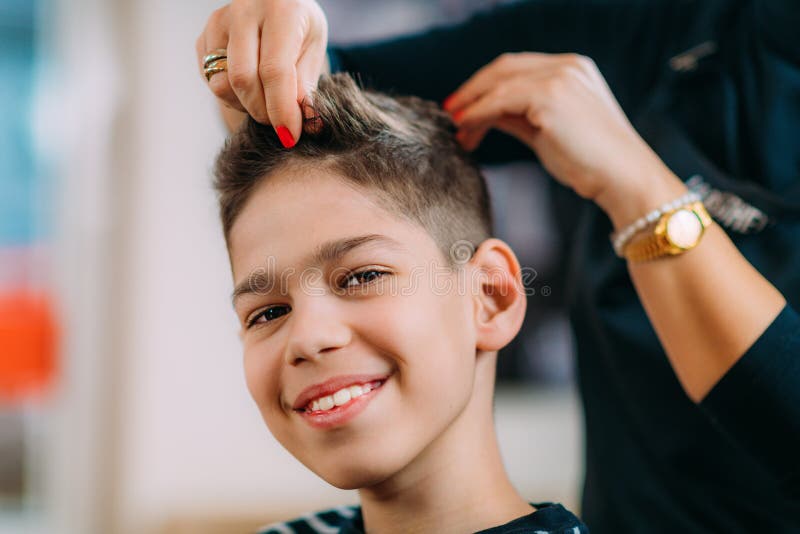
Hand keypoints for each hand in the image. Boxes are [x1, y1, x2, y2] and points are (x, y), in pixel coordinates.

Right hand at [196, 0, 328, 144]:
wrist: (274, 2)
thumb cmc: (299, 27)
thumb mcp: (313, 49)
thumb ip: (307, 86)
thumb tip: (309, 125)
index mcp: (279, 10)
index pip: (274, 70)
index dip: (281, 109)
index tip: (290, 135)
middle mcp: (243, 12)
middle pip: (242, 80)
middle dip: (263, 112)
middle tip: (281, 121)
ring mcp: (218, 24)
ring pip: (221, 84)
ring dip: (245, 106)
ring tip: (266, 99)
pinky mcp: (202, 39)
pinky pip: (211, 82)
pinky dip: (232, 97)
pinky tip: (250, 88)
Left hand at [445, 52, 675, 223]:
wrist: (623, 178)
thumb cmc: (591, 163)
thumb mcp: (549, 133)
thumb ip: (520, 118)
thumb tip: (485, 117)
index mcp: (572, 69)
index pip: (517, 68)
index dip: (486, 85)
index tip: (464, 106)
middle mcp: (567, 66)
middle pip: (504, 68)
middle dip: (473, 90)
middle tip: (451, 112)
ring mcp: (559, 77)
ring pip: (499, 82)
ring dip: (472, 105)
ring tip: (458, 129)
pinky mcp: (550, 96)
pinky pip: (500, 100)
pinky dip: (479, 113)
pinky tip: (468, 128)